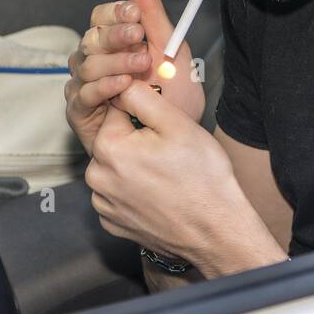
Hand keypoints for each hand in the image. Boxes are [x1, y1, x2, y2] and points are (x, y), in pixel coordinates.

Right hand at [64, 0, 205, 154]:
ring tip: (142, 65)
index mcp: (114, 43)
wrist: (179, 136)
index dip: (115, 12)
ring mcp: (85, 85)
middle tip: (139, 37)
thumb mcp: (170, 47)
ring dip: (116, 61)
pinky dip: (104, 86)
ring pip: (86, 63)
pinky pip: (83, 94)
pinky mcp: (81, 112)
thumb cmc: (173, 94)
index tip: (135, 13)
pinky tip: (124, 84)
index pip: (100, 17)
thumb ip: (151, 11)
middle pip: (90, 37)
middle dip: (116, 35)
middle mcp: (95, 60)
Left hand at [85, 81, 286, 278]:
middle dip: (137, 140)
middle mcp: (97, 177)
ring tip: (167, 176)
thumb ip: (143, 97)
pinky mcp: (112, 223)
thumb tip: (123, 83)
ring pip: (114, 168)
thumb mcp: (177, 124)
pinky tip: (159, 195)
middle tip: (170, 153)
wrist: (215, 230)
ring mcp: (104, 204)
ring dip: (134, 166)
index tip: (164, 128)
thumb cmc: (202, 177)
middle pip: (113, 140)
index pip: (117, 111)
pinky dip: (133, 192)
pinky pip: (117, 195)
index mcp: (109, 148)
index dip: (143, 114)